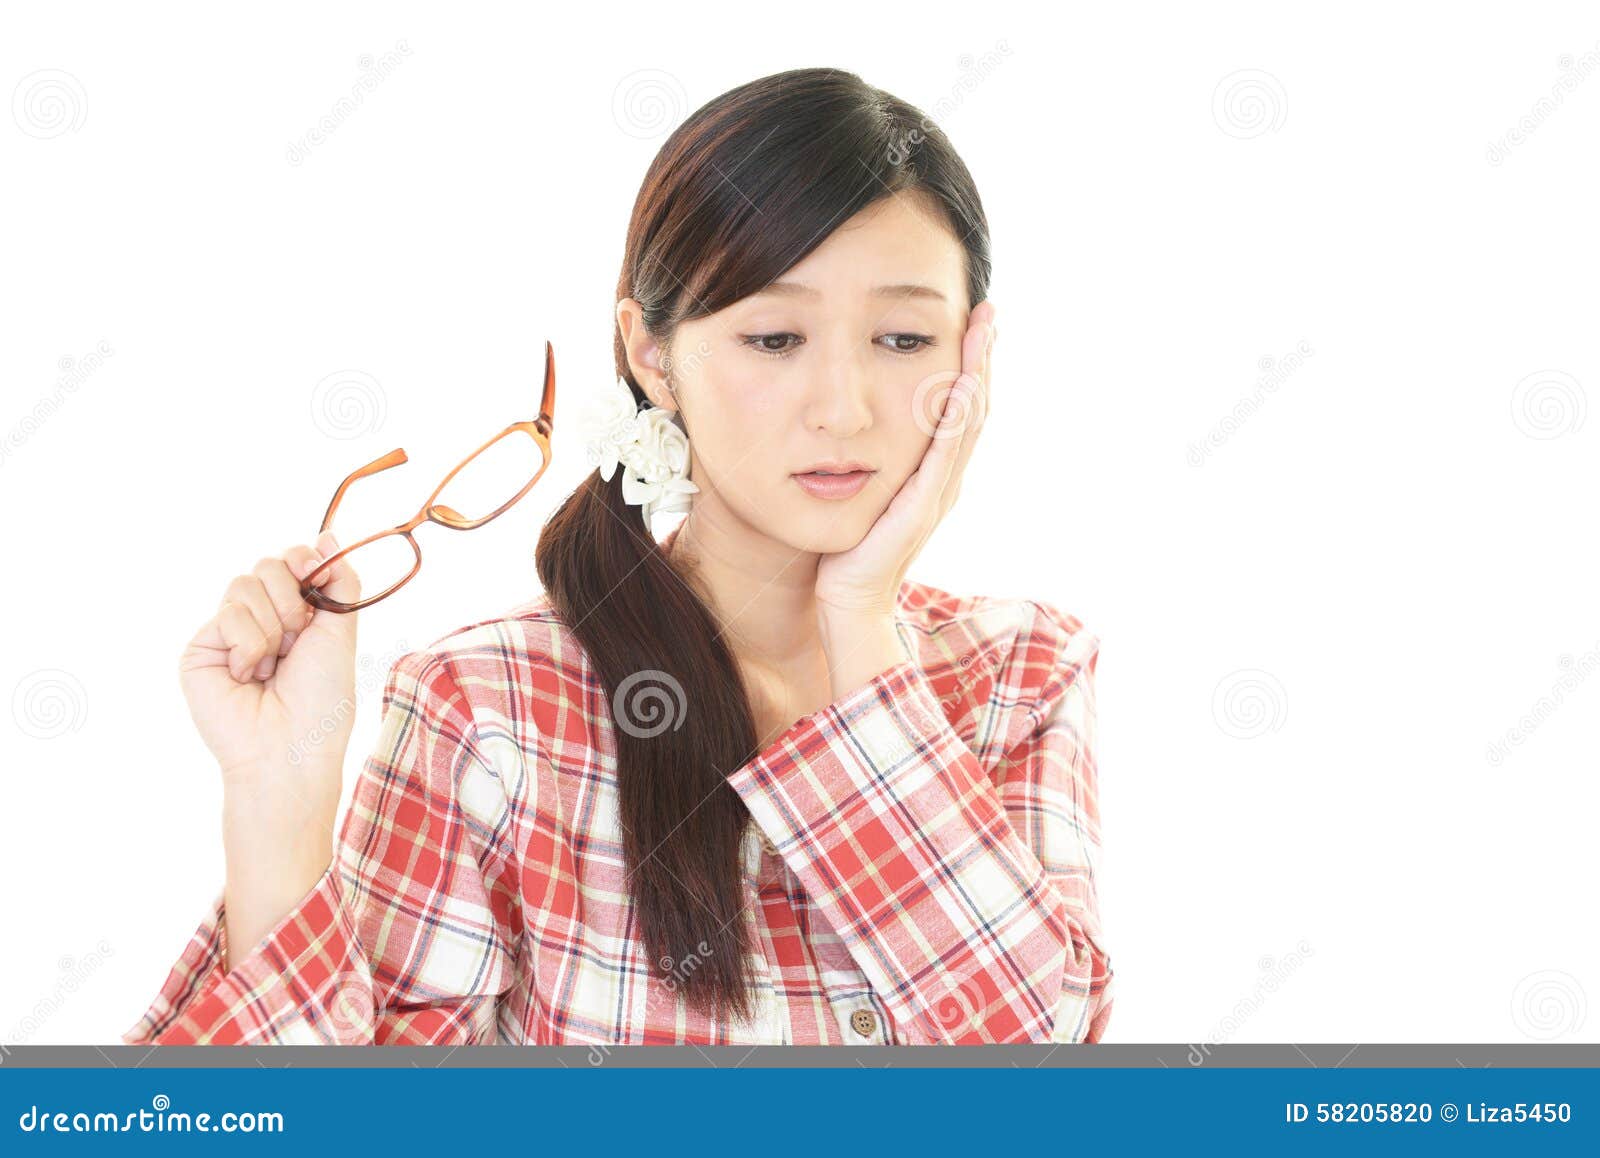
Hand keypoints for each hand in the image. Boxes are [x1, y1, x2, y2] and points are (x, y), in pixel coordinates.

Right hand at [178, 529, 362, 964]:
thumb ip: (337, 583)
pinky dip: (249, 642)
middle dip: (290, 596)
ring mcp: (229, 634)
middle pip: (268, 564)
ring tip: (274, 663)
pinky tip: (249, 674)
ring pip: (245, 583)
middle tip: (297, 635)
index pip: (292, 562)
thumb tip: (328, 536)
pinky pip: (227, 612)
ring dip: (271, 622)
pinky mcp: (202, 649)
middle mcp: (262, 621)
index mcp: (297, 617)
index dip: (303, 561)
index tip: (314, 572)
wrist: (289, 748)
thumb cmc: (322, 702)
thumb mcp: (341, 633)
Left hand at [814, 300, 996, 618]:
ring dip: (977, 373)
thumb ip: (875, 459)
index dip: (970, 365)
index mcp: (934, 473)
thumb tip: (858, 420)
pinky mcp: (922, 504)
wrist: (849, 600)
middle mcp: (945, 479)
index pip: (961, 409)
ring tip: (983, 331)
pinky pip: (945, 453)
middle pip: (975, 407)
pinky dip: (957, 417)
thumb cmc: (850, 549)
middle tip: (989, 311)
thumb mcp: (868, 490)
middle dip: (982, 357)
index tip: (973, 323)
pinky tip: (961, 384)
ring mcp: (938, 491)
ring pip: (968, 422)